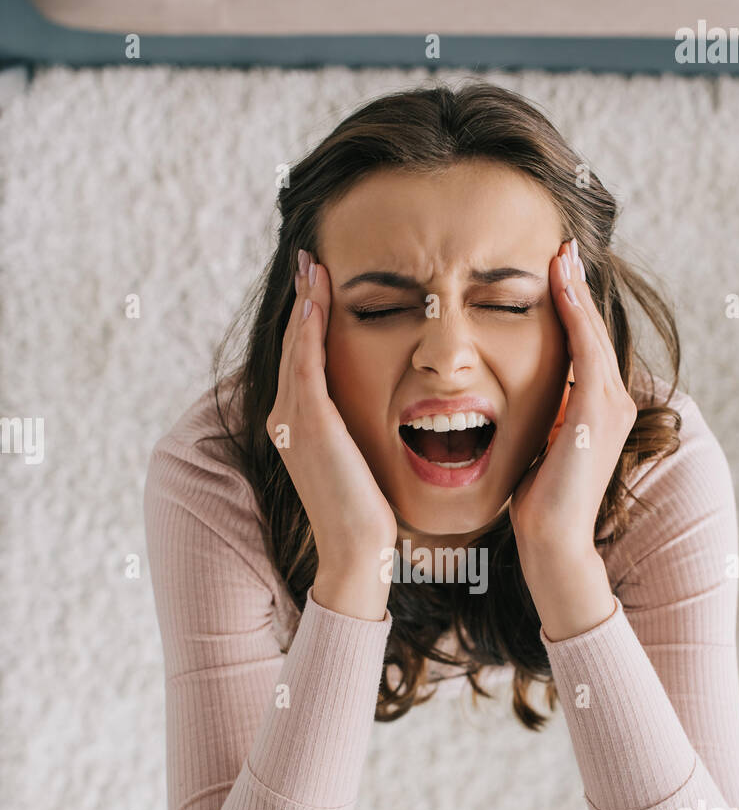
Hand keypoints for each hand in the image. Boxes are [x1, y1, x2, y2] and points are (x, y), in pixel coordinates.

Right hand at [267, 251, 396, 618]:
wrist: (358, 549)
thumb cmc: (368, 513)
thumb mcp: (358, 462)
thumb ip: (356, 433)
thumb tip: (380, 413)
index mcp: (298, 426)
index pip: (302, 360)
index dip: (307, 321)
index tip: (317, 285)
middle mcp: (287, 419)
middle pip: (293, 346)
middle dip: (301, 301)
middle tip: (308, 260)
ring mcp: (295, 421)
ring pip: (297, 347)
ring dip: (304, 303)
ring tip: (311, 266)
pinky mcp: (311, 424)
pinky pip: (306, 364)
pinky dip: (308, 329)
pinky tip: (315, 300)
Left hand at [508, 239, 636, 638]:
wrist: (552, 540)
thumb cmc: (538, 500)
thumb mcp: (541, 445)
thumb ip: (543, 416)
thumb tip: (517, 394)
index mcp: (599, 408)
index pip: (584, 344)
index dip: (571, 306)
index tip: (554, 270)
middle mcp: (614, 401)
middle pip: (592, 330)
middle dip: (576, 287)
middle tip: (562, 246)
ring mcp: (612, 405)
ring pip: (591, 333)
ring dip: (576, 290)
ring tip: (562, 254)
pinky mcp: (598, 411)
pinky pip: (585, 349)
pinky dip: (574, 314)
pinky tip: (560, 285)